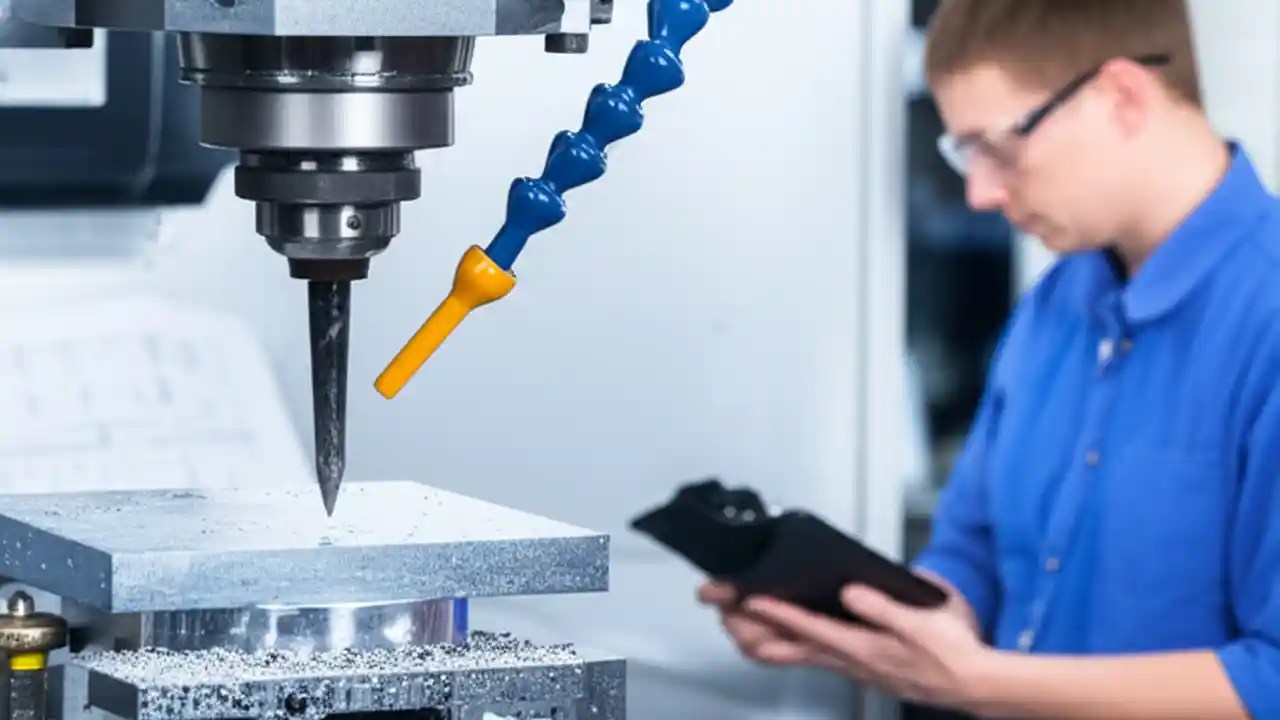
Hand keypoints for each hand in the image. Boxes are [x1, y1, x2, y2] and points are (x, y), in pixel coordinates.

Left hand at [698, 576, 993, 710]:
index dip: (772, 610)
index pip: (805, 625)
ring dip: (759, 637)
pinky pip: (807, 656)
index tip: (745, 597)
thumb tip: (851, 589)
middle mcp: (846, 659)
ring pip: (790, 654)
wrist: (972, 683)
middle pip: (783, 647)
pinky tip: (779, 632)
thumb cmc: (951, 652)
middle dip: (747, 629)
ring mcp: (848, 665)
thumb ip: (883, 606)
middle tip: (721, 608)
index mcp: (860, 645)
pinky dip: (783, 643)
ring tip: (734, 619)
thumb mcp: (922, 621)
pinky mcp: (855, 666)